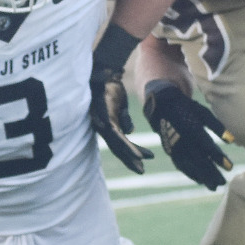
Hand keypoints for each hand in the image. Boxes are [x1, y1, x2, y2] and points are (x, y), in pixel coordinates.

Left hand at [88, 28, 152, 174]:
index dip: (130, 156)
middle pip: (117, 147)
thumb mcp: (120, 107)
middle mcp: (103, 127)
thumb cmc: (110, 90)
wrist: (103, 73)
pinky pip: (112, 128)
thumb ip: (124, 120)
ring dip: (128, 152)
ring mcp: (102, 120)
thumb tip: (130, 132)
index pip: (120, 146)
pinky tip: (128, 141)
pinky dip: (121, 137)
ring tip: (140, 160)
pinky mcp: (102, 112)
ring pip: (116, 141)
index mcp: (108, 127)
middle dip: (129, 160)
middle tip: (141, 171)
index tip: (142, 165)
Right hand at [141, 80, 233, 189]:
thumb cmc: (187, 108)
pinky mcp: (171, 152)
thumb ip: (217, 126)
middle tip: (222, 183)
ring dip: (202, 177)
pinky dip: (191, 174)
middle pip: (199, 161)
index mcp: (192, 130)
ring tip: (213, 187)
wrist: (161, 106)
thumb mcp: (203, 113)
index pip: (208, 148)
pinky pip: (181, 166)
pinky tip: (199, 180)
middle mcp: (183, 142)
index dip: (219, 158)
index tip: (229, 167)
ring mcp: (176, 148)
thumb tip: (232, 141)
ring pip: (190, 167)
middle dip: (211, 173)